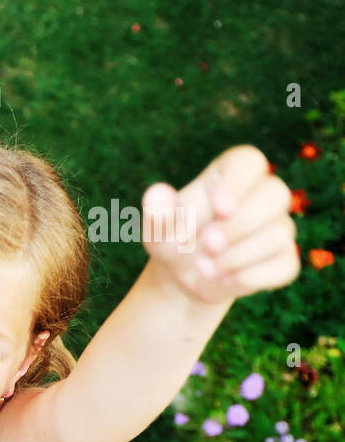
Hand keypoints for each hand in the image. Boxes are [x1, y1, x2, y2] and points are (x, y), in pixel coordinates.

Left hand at [141, 145, 299, 303]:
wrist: (183, 277)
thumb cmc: (173, 241)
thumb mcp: (158, 230)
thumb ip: (157, 213)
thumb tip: (156, 195)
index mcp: (229, 176)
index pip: (248, 162)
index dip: (238, 181)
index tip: (219, 207)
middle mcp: (261, 196)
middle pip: (275, 194)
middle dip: (241, 223)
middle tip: (208, 244)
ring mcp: (277, 227)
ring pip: (278, 233)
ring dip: (237, 256)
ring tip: (202, 267)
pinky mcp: (284, 260)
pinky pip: (283, 266)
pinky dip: (249, 278)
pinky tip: (222, 280)